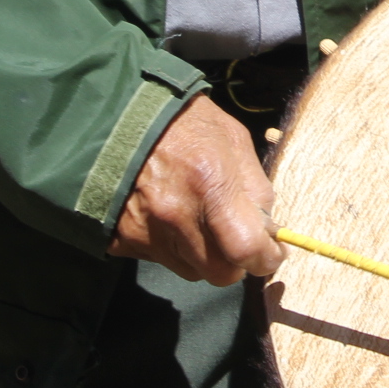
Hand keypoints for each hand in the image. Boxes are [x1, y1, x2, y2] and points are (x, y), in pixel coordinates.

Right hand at [109, 96, 282, 284]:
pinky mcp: (121, 238)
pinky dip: (170, 246)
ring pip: (189, 270)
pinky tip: (165, 217)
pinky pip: (158, 258)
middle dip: (234, 262)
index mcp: (210, 184)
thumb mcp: (232, 138)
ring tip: (196, 219)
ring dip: (202, 255)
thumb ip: (254, 186)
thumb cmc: (182, 120)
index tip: (270, 255)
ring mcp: (145, 230)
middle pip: (218, 273)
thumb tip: (267, 228)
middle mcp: (175, 214)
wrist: (118, 114)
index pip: (245, 249)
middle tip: (235, 241)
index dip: (265, 259)